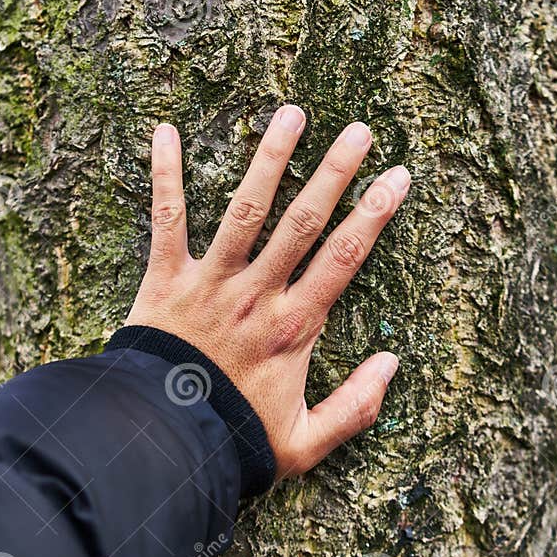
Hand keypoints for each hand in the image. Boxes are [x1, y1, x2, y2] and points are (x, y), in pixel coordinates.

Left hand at [124, 105, 409, 479]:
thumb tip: (392, 363)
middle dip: (334, 174)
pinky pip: (167, 220)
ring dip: (269, 159)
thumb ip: (353, 407)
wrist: (159, 443)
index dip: (375, 215)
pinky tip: (165, 131)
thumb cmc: (233, 440)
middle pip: (303, 223)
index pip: (344, 258)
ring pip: (245, 210)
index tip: (398, 176)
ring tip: (291, 114)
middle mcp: (256, 295)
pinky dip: (164, 176)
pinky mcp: (165, 279)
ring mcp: (210, 282)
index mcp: (293, 328)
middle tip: (357, 130)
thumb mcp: (304, 443)